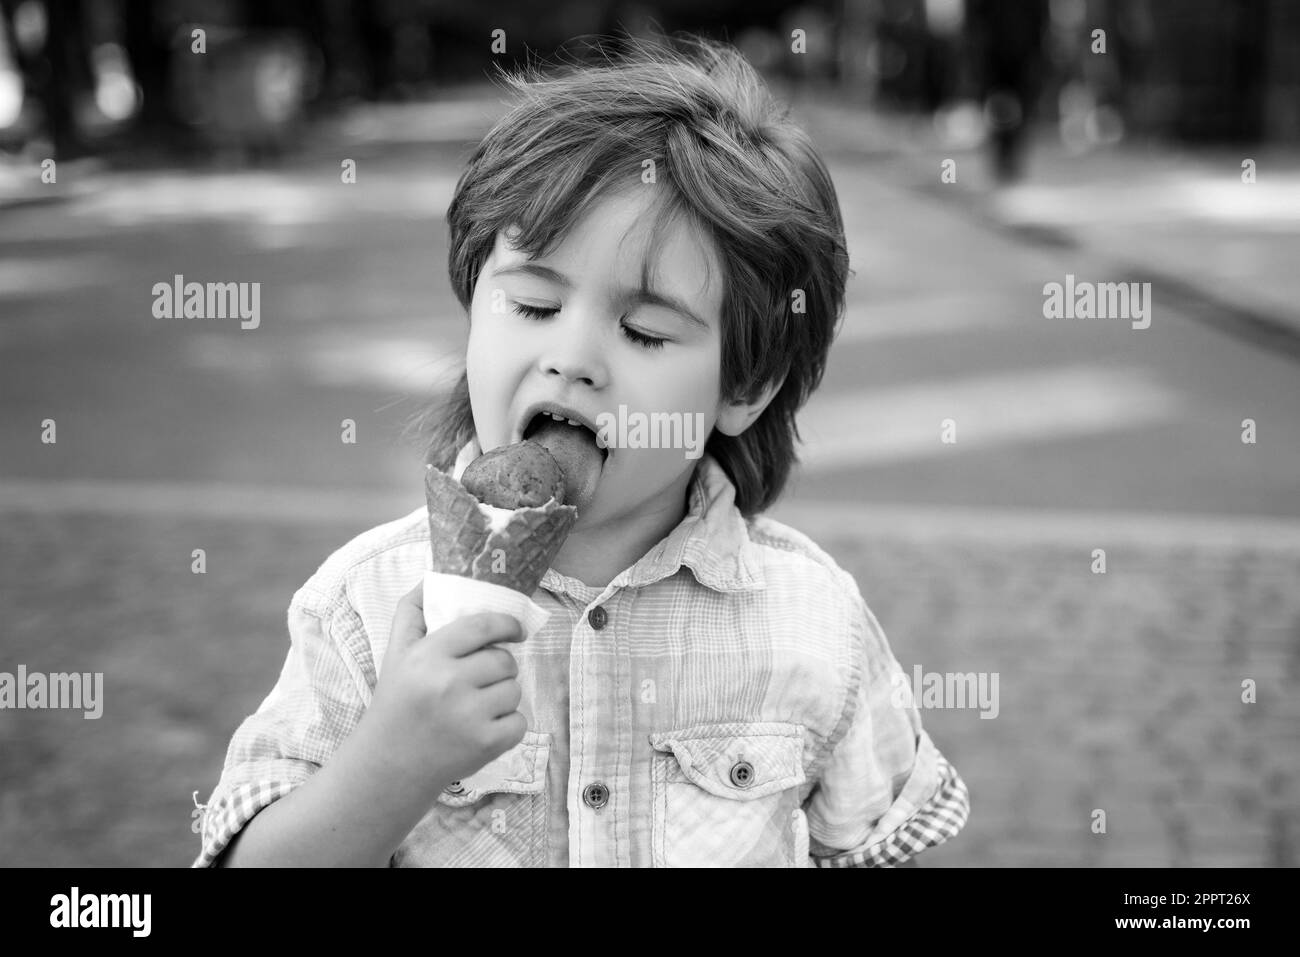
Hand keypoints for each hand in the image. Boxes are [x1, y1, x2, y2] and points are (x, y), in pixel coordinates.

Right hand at [365, 582, 527, 790]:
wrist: (387, 766)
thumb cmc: (396, 703)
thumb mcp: (396, 653)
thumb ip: (412, 610)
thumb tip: (432, 576)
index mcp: (427, 656)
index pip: (483, 626)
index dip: (507, 625)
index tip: (515, 630)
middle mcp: (448, 683)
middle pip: (503, 660)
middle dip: (498, 668)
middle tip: (479, 679)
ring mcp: (469, 716)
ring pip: (514, 690)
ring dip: (503, 696)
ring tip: (477, 705)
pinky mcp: (486, 744)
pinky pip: (519, 722)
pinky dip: (508, 726)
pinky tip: (482, 728)